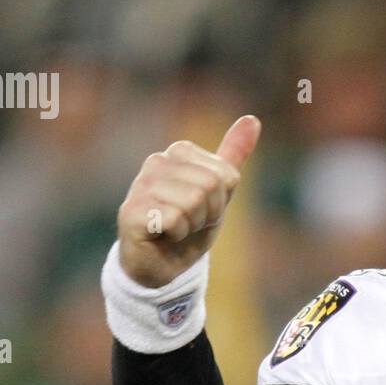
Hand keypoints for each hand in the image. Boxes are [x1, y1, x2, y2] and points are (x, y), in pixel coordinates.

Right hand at [116, 114, 260, 288]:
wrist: (160, 265)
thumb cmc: (189, 227)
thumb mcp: (217, 193)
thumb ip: (232, 157)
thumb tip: (253, 120)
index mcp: (179, 153)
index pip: (225, 176)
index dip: (221, 202)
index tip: (203, 211)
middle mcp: (157, 162)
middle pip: (210, 186)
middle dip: (208, 214)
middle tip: (190, 223)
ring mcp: (141, 185)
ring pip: (193, 202)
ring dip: (192, 226)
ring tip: (176, 229)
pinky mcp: (132, 211)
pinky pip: (174, 219)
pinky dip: (177, 236)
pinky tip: (163, 236)